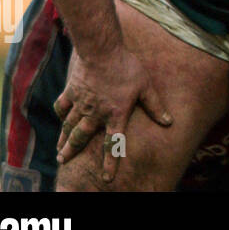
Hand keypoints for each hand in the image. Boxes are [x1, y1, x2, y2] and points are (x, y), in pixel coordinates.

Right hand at [54, 45, 171, 181]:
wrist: (102, 51)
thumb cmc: (127, 67)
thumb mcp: (146, 86)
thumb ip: (156, 106)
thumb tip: (169, 122)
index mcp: (115, 115)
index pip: (114, 144)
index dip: (111, 163)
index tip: (107, 178)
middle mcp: (95, 114)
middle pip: (81, 138)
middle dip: (72, 152)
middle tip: (62, 161)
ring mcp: (81, 103)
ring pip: (69, 126)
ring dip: (63, 139)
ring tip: (59, 150)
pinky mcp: (71, 92)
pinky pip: (62, 106)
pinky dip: (61, 114)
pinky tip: (61, 119)